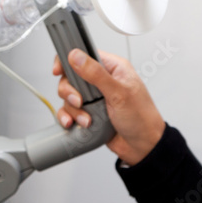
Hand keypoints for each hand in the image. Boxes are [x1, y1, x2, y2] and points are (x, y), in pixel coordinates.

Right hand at [53, 48, 165, 165]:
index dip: (68, 60)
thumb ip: (96, 74)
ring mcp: (94, 97)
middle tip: (79, 101)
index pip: (84, 55)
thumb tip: (76, 56)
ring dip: (73, 109)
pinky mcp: (89, 112)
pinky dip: (69, 117)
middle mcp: (102, 80)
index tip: (58, 70)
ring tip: (86, 118)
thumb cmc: (141, 118)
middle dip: (70, 91)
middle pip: (71, 76)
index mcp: (112, 68)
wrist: (143, 147)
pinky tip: (75, 123)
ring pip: (69, 95)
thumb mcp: (119, 93)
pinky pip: (69, 111)